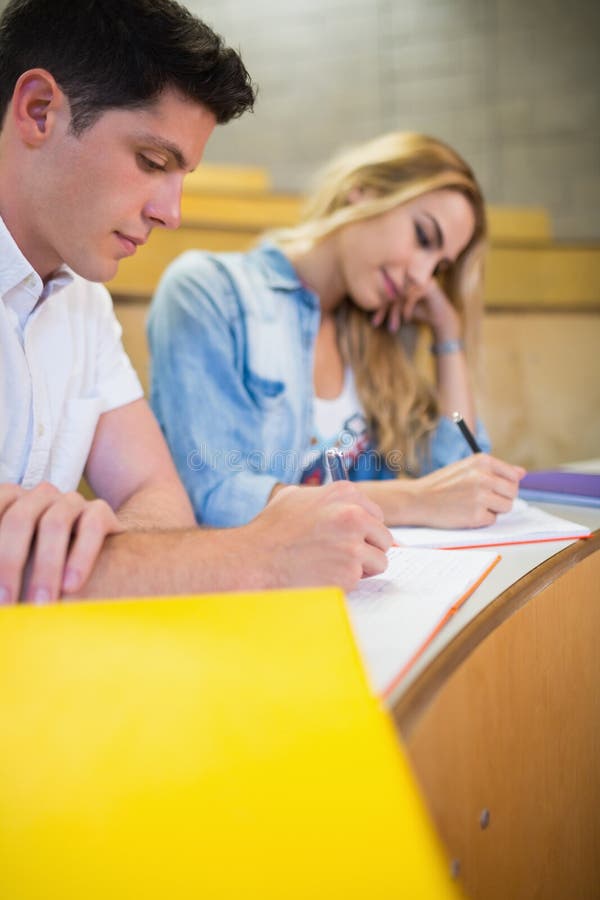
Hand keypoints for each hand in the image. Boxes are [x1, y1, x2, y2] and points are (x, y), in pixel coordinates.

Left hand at [0, 482, 122, 604]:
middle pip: (19, 519)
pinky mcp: (100, 511)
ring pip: (55, 524)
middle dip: (9, 562)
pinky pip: (92, 527)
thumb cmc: (38, 569)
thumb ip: (4, 568)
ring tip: (40, 605)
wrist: (100, 559)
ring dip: (45, 568)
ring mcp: (70, 501)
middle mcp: (38, 496)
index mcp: (10, 502)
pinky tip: (71, 586)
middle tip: (5, 604)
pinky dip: (80, 557)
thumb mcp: (16, 565)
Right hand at [251, 481, 392, 591]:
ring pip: (379, 561)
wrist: (254, 559)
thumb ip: (325, 499)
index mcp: (343, 493)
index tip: (349, 538)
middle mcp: (352, 514)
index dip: (363, 531)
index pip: (375, 514)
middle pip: (383, 538)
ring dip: (361, 569)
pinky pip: (362, 581)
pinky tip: (323, 576)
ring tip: (331, 566)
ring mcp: (353, 544)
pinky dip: (346, 583)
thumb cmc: (271, 531)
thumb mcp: (294, 497)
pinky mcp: (350, 571)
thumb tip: (351, 507)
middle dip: (366, 549)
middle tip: (340, 556)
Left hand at [372, 279, 459, 339]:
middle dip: (383, 309)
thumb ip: (388, 302)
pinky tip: (406, 319)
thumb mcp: (400, 307)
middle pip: (391, 290)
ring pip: (400, 294)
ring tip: (392, 327)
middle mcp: (412, 275)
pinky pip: (410, 296)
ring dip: (394, 312)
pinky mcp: (429, 286)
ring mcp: (421, 278)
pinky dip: (406, 309)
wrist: (441, 320)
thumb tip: (369, 303)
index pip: (386, 288)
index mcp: (403, 277)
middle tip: (376, 324)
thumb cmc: (419, 313)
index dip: (378, 305)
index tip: (374, 321)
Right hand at [406, 455, 526, 528]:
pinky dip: (481, 520)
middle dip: (501, 498)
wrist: (418, 499)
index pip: (513, 476)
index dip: (505, 485)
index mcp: (482, 461)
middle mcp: (483, 477)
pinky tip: (465, 513)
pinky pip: (492, 520)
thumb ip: (495, 470)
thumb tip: (522, 473)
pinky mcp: (476, 515)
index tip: (492, 488)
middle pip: (512, 492)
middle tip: (482, 499)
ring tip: (473, 505)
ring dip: (493, 509)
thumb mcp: (467, 468)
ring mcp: (480, 497)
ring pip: (506, 507)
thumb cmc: (442, 484)